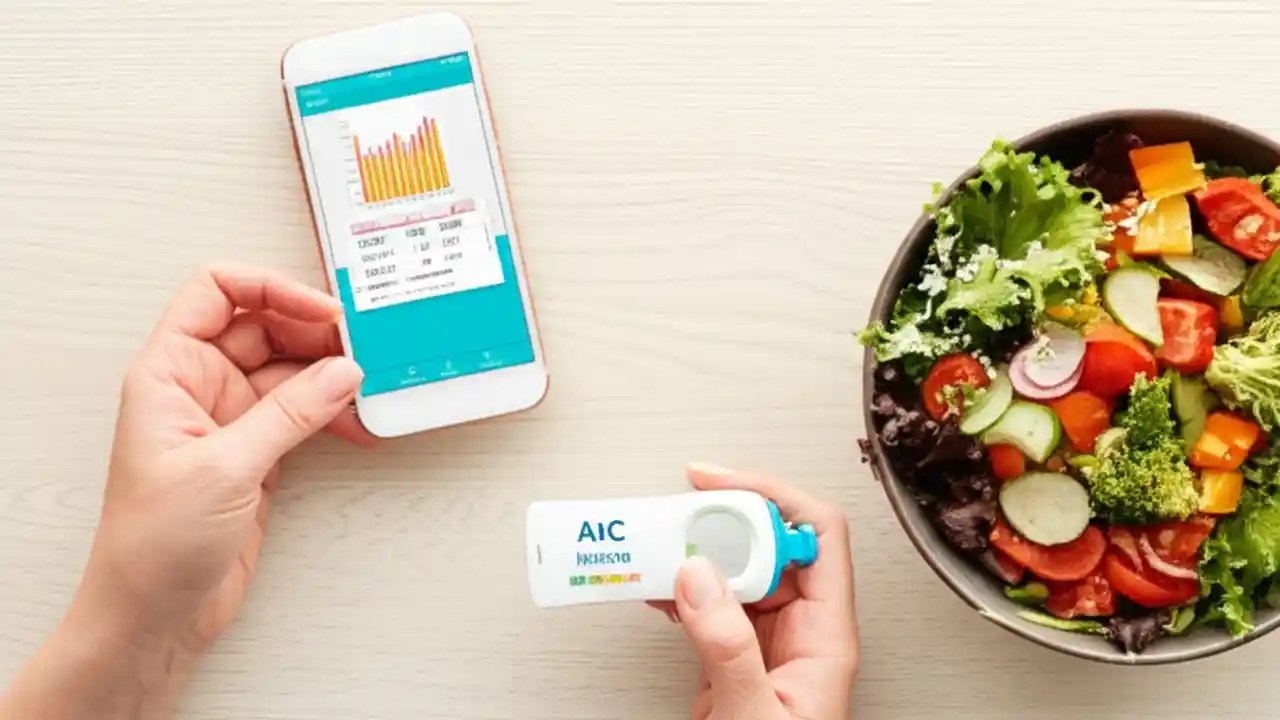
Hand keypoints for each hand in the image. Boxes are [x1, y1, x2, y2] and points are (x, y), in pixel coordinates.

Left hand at [3, 265, 373, 719]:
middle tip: (364, 347)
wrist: (153, 616)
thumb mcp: (224, 468)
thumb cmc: (152, 545)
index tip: (323, 311)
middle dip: (316, 332)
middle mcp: (200, 386)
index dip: (271, 288)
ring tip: (371, 384)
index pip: (217, 292)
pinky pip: (305, 414)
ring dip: (333, 375)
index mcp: (170, 371)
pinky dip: (336, 413)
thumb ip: (289, 413)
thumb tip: (342, 371)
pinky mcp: (260, 453)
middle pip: (266, 327)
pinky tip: (361, 422)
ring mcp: (233, 419)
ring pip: (293, 371)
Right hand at [654, 465, 857, 719]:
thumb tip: (701, 574)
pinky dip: (679, 588)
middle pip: (773, 546)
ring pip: (736, 572)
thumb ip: (727, 647)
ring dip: (696, 551)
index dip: (774, 499)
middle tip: (679, 512)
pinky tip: (653, 585)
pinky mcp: (733, 662)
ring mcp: (766, 646)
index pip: (818, 538)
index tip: (720, 487)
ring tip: (657, 540)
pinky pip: (709, 605)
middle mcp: (802, 634)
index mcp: (827, 638)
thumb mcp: (754, 718)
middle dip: (724, 520)